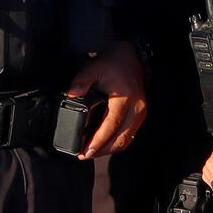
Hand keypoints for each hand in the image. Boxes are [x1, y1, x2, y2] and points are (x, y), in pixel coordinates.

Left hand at [66, 40, 146, 158]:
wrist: (130, 57)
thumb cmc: (113, 63)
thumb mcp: (93, 68)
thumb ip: (80, 82)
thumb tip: (71, 96)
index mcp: (125, 99)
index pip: (111, 126)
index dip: (97, 141)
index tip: (85, 151)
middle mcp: (136, 108)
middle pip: (120, 139)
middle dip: (102, 151)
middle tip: (84, 155)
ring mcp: (140, 113)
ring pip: (126, 140)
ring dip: (109, 149)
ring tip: (91, 151)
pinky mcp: (139, 116)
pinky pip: (129, 135)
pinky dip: (116, 142)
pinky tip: (103, 143)